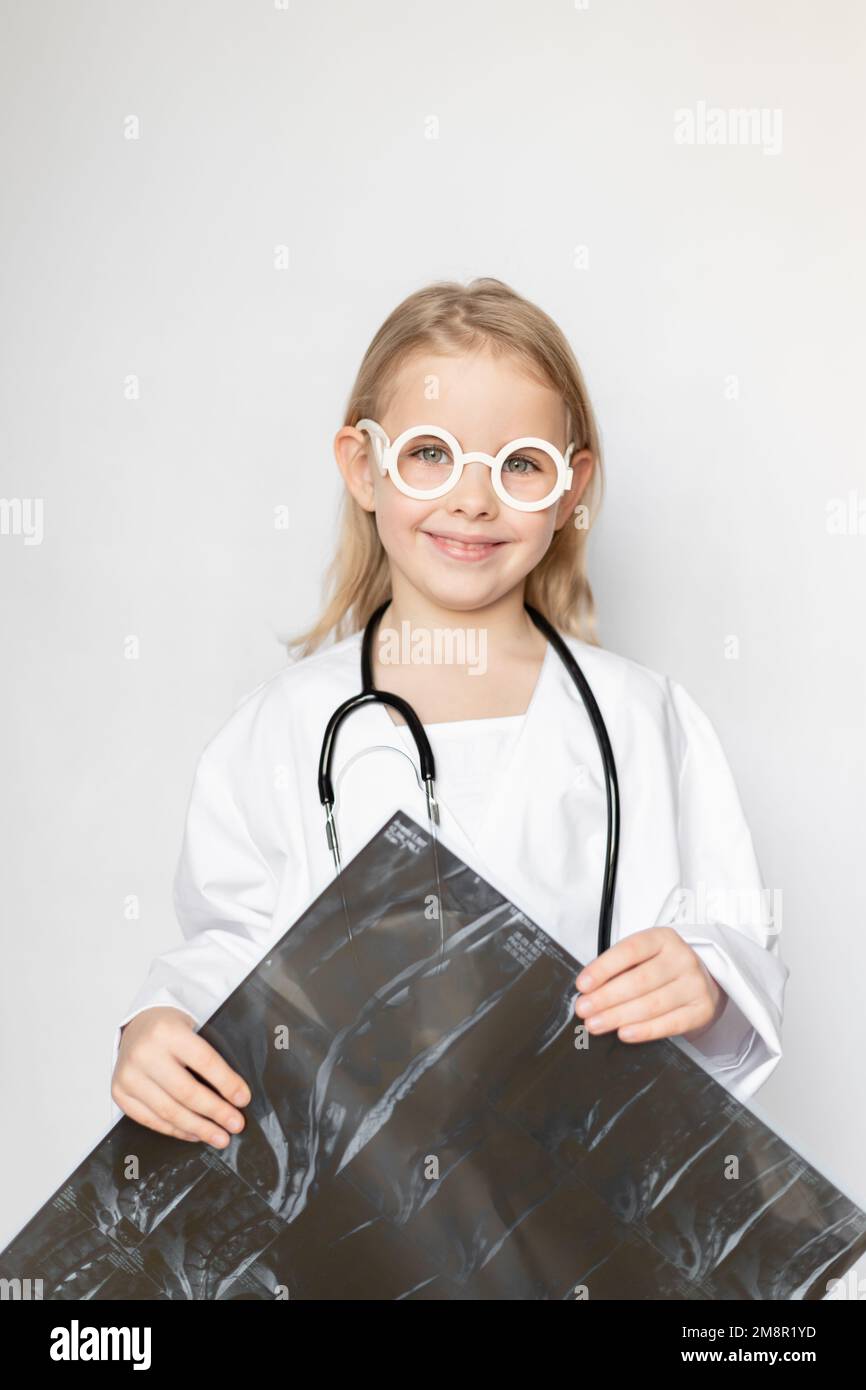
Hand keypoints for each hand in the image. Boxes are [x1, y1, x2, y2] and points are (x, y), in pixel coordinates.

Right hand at [111, 1006, 250, 1146]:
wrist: (137, 1026)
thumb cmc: (170, 1029)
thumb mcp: (192, 1029)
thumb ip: (208, 1058)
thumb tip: (235, 1095)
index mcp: (168, 1031)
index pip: (204, 1061)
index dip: (227, 1083)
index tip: (243, 1099)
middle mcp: (144, 1053)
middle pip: (187, 1092)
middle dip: (215, 1112)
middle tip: (235, 1124)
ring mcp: (128, 1075)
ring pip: (169, 1111)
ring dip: (198, 1128)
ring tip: (219, 1136)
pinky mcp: (119, 1093)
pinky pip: (151, 1120)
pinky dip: (176, 1130)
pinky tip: (194, 1133)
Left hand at [574, 926, 726, 1043]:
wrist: (701, 980)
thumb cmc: (661, 967)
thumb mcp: (643, 956)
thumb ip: (618, 969)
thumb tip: (587, 991)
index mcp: (663, 938)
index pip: (630, 950)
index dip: (603, 968)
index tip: (582, 984)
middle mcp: (682, 958)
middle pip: (639, 981)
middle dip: (606, 997)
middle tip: (583, 1010)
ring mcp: (695, 984)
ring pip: (652, 1004)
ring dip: (619, 1016)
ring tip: (595, 1024)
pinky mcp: (702, 1009)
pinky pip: (671, 1024)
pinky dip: (645, 1031)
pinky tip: (624, 1033)